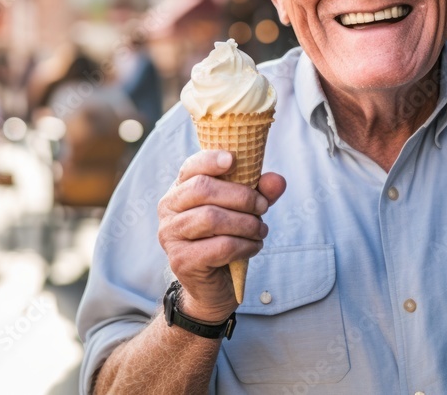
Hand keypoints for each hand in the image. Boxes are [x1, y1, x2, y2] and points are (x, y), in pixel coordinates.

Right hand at [157, 150, 286, 322]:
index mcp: (179, 190)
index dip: (210, 160)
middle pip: (203, 189)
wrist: (212, 287)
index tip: (233, 160)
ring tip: (260, 230)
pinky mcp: (181, 260)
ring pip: (212, 218)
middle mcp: (168, 209)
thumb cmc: (225, 240)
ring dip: (246, 223)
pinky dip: (244, 245)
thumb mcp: (243, 212)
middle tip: (263, 207)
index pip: (190, 168)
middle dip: (241, 196)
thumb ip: (259, 193)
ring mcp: (170, 235)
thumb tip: (278, 180)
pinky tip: (253, 247)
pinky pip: (220, 246)